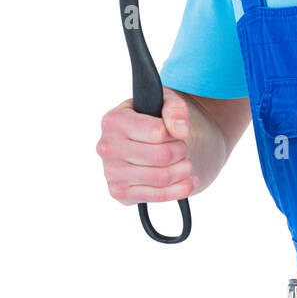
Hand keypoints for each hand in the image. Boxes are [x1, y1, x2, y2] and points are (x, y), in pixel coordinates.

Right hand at [96, 86, 197, 205]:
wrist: (141, 141)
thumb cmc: (152, 118)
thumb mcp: (164, 102)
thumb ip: (175, 109)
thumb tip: (181, 131)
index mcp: (113, 121)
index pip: (158, 132)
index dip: (175, 133)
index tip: (176, 132)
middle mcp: (107, 147)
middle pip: (162, 156)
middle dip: (181, 151)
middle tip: (182, 148)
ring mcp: (111, 172)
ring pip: (162, 177)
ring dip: (184, 170)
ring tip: (185, 162)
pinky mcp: (120, 192)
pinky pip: (158, 196)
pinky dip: (181, 189)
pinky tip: (189, 180)